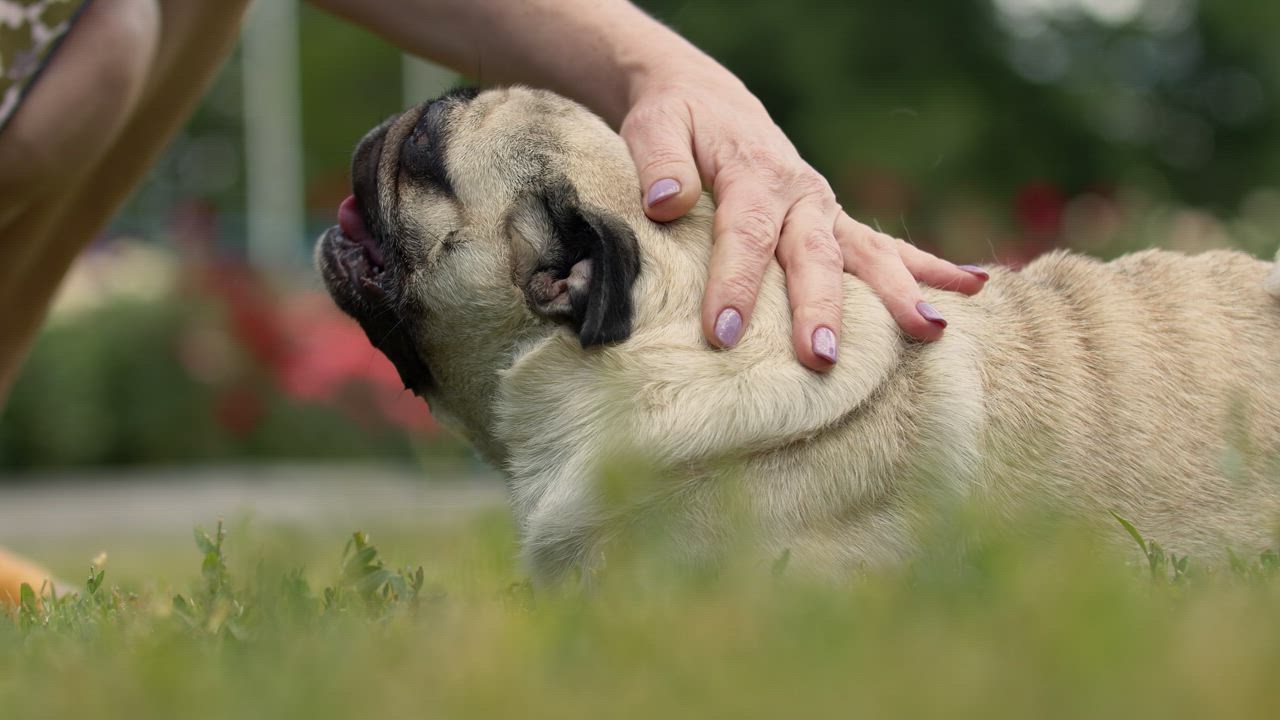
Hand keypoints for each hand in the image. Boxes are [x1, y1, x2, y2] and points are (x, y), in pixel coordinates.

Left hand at [619, 67, 988, 369]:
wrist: (709, 103)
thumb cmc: (677, 123)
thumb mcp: (655, 127)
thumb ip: (660, 162)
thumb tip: (667, 202)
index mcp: (752, 174)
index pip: (745, 234)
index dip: (736, 283)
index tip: (723, 332)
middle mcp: (798, 193)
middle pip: (814, 255)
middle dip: (821, 308)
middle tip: (821, 358)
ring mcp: (823, 210)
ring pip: (865, 253)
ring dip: (895, 294)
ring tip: (929, 331)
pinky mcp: (834, 223)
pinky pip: (885, 247)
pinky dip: (928, 266)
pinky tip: (973, 287)